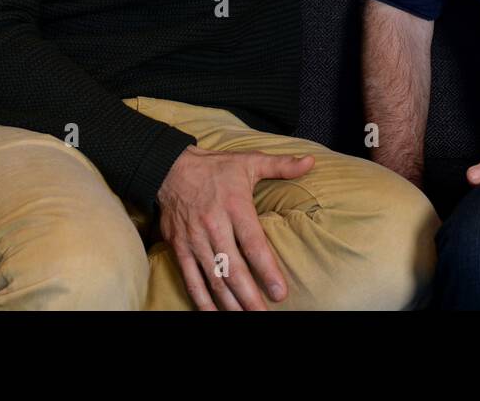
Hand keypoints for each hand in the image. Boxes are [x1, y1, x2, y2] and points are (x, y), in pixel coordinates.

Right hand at [157, 146, 313, 309]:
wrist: (169, 169)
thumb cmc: (215, 168)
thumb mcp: (249, 161)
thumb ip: (281, 165)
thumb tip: (310, 161)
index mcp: (235, 206)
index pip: (253, 244)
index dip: (267, 270)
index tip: (280, 292)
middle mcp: (214, 226)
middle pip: (233, 269)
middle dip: (250, 296)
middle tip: (264, 314)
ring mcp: (194, 240)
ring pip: (213, 278)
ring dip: (229, 303)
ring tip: (245, 318)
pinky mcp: (179, 248)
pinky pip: (190, 278)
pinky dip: (201, 299)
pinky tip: (213, 313)